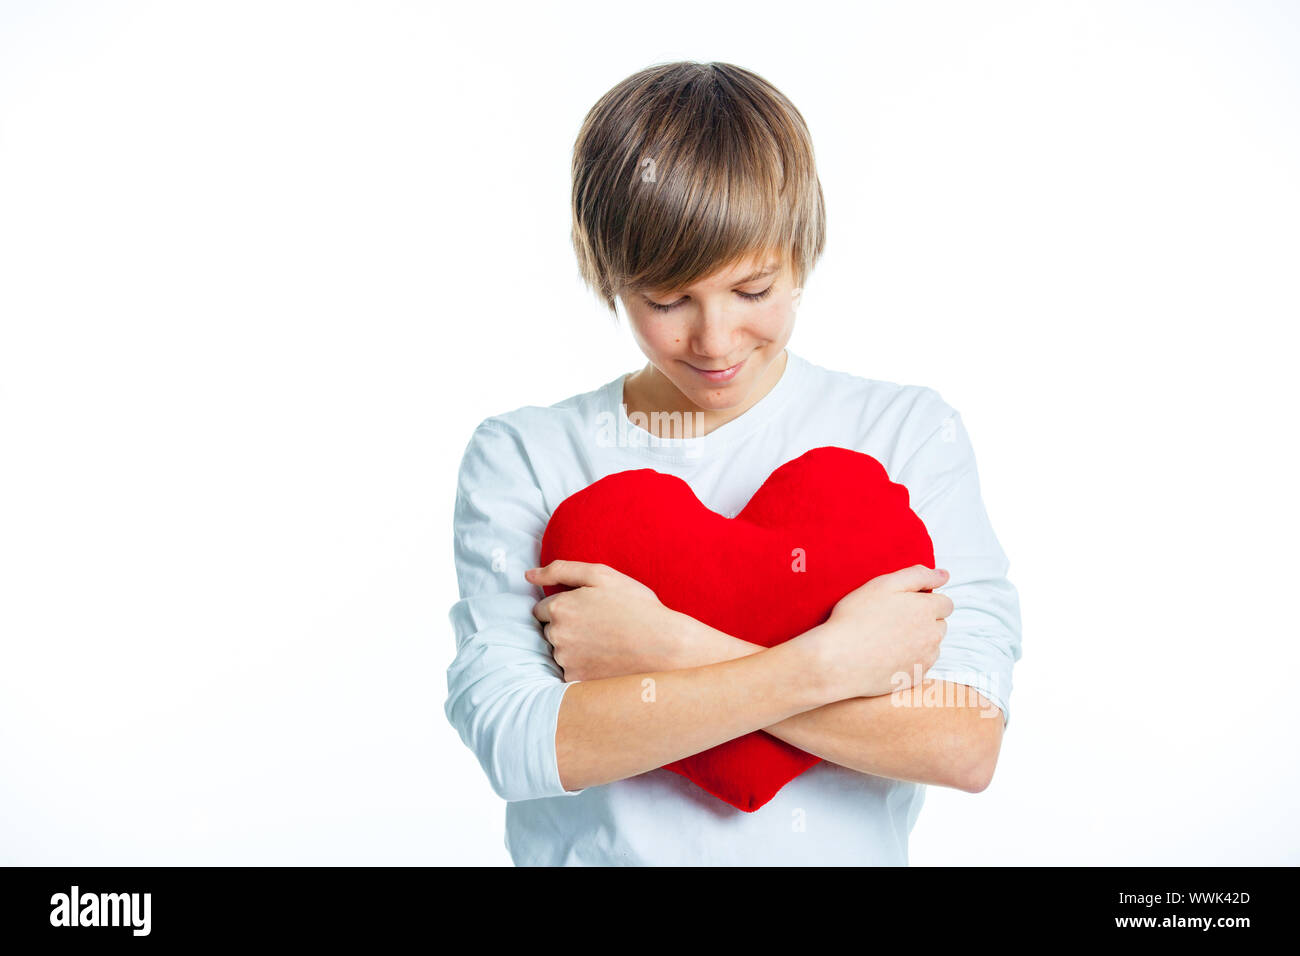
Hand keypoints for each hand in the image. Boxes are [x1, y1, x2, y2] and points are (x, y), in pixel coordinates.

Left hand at [526, 560, 687, 681]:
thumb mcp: (602, 576)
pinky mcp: (576, 680)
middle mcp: (557, 635)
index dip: (565, 607)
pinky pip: (569, 671)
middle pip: (549, 631)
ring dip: (574, 648)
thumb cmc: (636, 606)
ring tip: (605, 642)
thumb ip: (561, 570)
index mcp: (559, 607)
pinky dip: (582, 666)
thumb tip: (528, 575)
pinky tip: (604, 659)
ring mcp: (566, 660)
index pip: (542, 609)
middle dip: (566, 627)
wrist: (664, 646)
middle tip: (599, 626)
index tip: (587, 610)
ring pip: (559, 651)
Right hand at [801, 564, 953, 699]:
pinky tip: (887, 655)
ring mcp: (924, 660)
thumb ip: (917, 575)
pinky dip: (910, 660)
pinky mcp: (914, 678)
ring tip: (888, 638)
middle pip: (940, 625)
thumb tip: (944, 574)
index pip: (946, 603)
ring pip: (931, 646)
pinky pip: (920, 665)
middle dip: (925, 620)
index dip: (926, 600)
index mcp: (926, 610)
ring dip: (919, 641)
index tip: (905, 604)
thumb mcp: (883, 584)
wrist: (837, 660)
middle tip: (893, 619)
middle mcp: (932, 636)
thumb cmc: (856, 618)